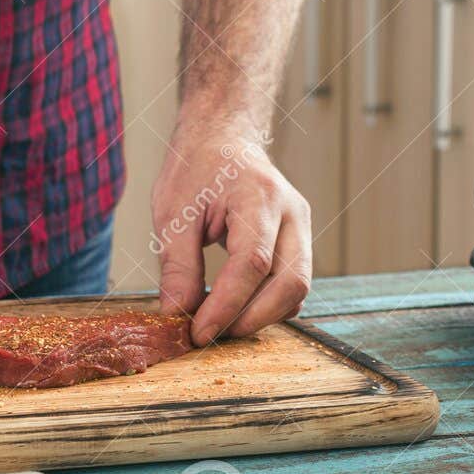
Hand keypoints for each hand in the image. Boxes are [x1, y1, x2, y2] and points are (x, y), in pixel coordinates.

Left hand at [151, 115, 311, 345]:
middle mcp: (291, 212)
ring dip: (261, 316)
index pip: (252, 263)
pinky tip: (235, 308)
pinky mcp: (299, 241)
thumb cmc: (197, 166)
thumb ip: (177, 265)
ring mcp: (301, 227)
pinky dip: (268, 305)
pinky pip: (293, 285)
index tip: (198, 332)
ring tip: (218, 323)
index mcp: (258, 196)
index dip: (226, 305)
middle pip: (290, 282)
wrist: (222, 138)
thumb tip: (176, 314)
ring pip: (298, 289)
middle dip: (250, 319)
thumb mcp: (173, 211)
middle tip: (209, 335)